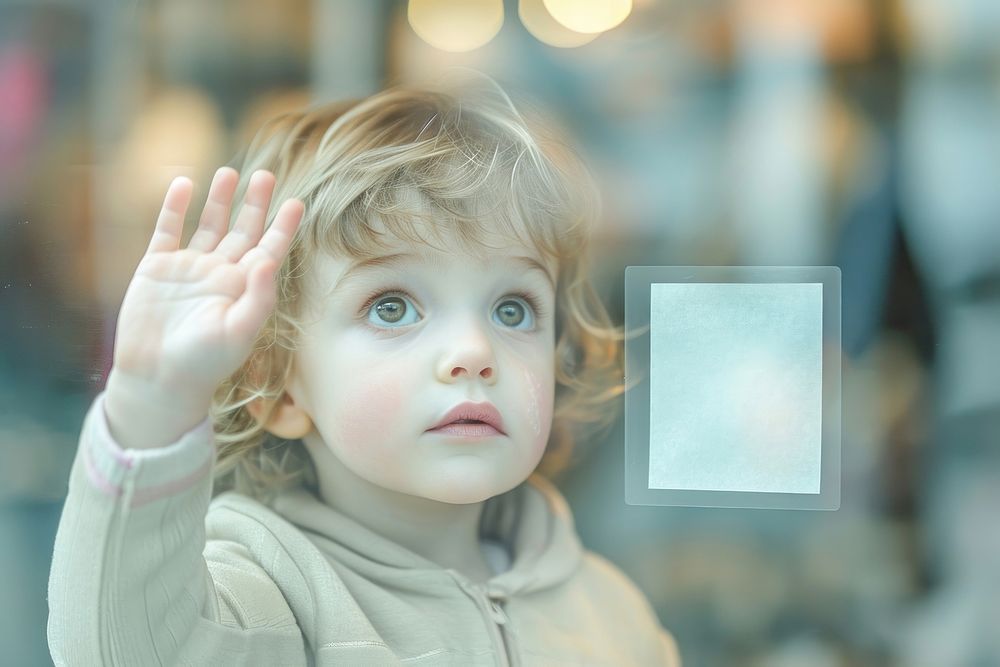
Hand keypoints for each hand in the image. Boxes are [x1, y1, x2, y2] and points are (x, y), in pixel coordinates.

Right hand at [109, 168, 303, 408]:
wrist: (156, 379)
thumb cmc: (203, 364)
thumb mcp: (238, 333)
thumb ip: (258, 297)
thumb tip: (267, 259)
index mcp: (245, 289)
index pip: (270, 250)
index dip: (283, 227)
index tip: (297, 202)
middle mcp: (221, 274)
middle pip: (243, 230)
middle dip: (254, 203)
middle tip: (266, 174)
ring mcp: (189, 269)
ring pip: (209, 225)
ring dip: (219, 200)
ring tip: (230, 173)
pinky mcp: (156, 267)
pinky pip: (168, 230)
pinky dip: (175, 207)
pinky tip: (184, 183)